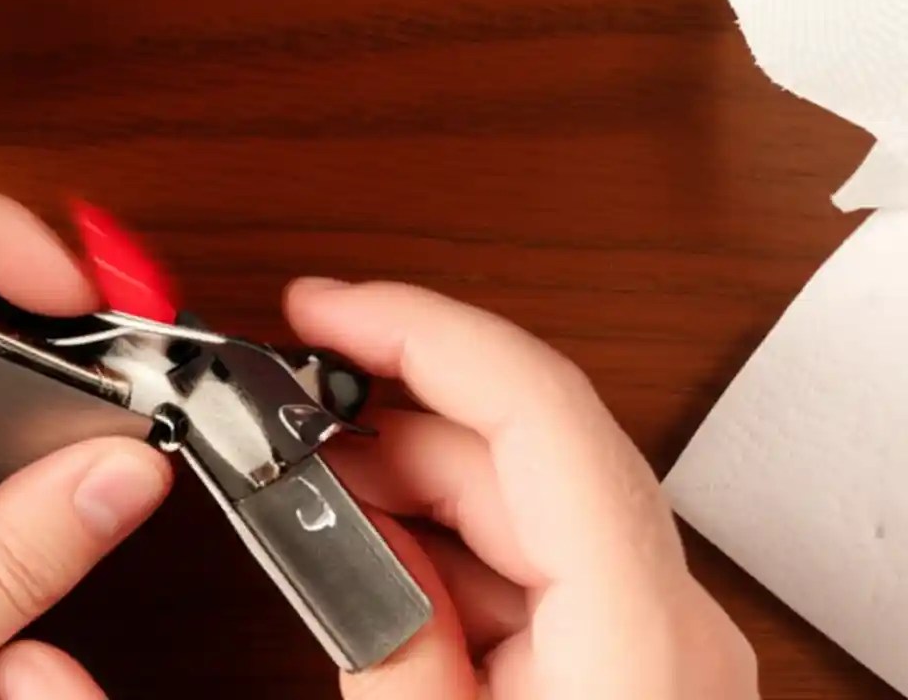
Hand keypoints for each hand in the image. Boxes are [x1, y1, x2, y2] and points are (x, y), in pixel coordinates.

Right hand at [285, 279, 758, 699]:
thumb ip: (394, 646)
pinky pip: (531, 551)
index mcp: (639, 630)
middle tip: (287, 416)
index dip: (425, 332)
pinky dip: (445, 536)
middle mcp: (669, 609)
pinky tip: (377, 552)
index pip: (539, 409)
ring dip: (407, 476)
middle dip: (390, 411)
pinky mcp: (635, 644)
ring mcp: (658, 623)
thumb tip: (354, 535)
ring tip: (312, 492)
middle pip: (520, 443)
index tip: (329, 310)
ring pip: (519, 491)